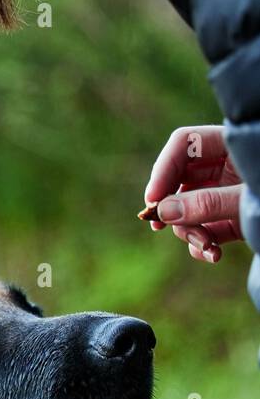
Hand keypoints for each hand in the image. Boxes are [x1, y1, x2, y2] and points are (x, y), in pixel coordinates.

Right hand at [143, 125, 243, 262]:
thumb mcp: (246, 197)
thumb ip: (208, 203)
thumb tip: (163, 212)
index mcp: (232, 146)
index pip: (185, 143)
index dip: (163, 169)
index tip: (152, 200)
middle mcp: (226, 167)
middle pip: (180, 180)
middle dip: (170, 207)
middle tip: (157, 226)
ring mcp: (226, 194)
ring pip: (188, 210)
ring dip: (190, 233)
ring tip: (207, 247)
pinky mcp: (232, 221)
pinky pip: (204, 231)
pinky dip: (203, 246)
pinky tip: (213, 255)